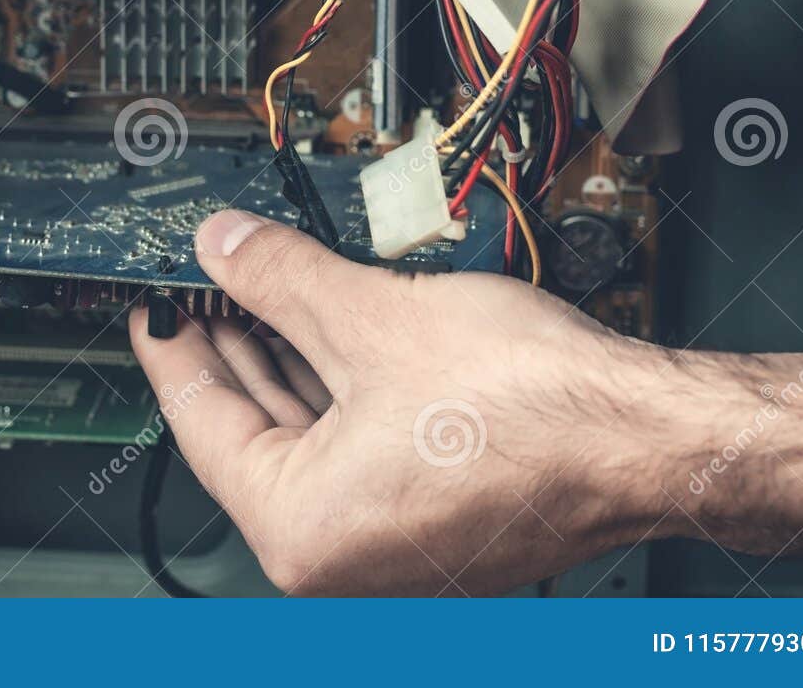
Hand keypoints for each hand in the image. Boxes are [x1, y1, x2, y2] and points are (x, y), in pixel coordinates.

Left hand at [134, 211, 802, 595]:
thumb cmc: (532, 404)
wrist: (649, 435)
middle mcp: (339, 556)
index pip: (202, 420)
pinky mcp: (434, 518)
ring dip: (288, 356)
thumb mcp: (372, 316)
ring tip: (259, 286)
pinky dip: (340, 384)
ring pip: (310, 433)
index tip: (153, 296)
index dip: (172, 341)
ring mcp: (390, 544)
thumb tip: (223, 246)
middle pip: (254, 429)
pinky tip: (329, 326)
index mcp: (302, 529)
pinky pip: (359, 443)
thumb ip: (279, 279)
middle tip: (203, 277)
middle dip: (232, 340)